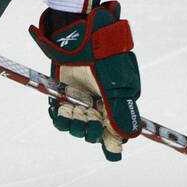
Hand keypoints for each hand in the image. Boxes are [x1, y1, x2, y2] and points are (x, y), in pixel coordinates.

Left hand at [29, 1, 140, 160]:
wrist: (80, 37)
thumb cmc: (103, 58)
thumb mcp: (115, 86)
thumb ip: (119, 112)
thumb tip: (128, 138)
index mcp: (117, 104)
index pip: (116, 132)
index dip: (112, 142)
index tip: (109, 150)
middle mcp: (100, 106)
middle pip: (94, 133)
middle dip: (89, 131)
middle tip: (86, 118)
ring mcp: (82, 102)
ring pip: (76, 128)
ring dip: (72, 126)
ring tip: (71, 114)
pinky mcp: (65, 96)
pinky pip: (60, 118)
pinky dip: (59, 118)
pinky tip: (58, 111)